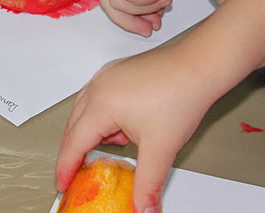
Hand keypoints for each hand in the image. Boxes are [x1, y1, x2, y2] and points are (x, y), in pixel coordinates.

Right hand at [56, 44, 218, 212]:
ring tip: (118, 145)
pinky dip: (103, 114)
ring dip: (92, 131)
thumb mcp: (160, 148)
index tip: (63, 183)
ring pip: (85, 109)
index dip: (67, 167)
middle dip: (76, 151)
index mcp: (101, 104)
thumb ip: (147, 184)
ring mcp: (108, 75)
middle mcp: (99, 86)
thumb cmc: (181, 95)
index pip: (73, 143)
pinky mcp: (119, 70)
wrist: (200, 66)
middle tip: (81, 171)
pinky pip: (98, 96)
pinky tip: (125, 124)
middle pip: (73, 126)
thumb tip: (142, 207)